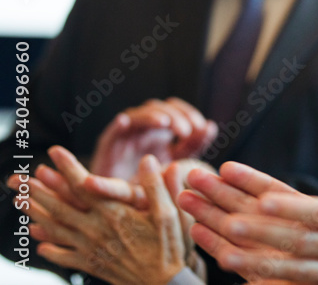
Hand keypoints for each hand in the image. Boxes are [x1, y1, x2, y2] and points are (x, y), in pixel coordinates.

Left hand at [16, 147, 186, 284]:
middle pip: (60, 207)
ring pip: (56, 229)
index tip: (55, 152)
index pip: (84, 186)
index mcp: (114, 213)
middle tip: (21, 178)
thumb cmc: (168, 247)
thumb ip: (156, 186)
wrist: (162, 284)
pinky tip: (39, 243)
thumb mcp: (169, 214)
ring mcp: (90, 248)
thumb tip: (147, 160)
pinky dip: (48, 247)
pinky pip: (63, 255)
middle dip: (39, 191)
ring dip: (35, 214)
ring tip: (21, 202)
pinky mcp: (91, 264)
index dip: (67, 167)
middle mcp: (96, 230)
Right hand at [91, 97, 217, 179]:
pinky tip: (124, 122)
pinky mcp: (107, 148)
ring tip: (167, 124)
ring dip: (153, 116)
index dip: (189, 114)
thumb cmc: (149, 187)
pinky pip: (111, 131)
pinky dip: (118, 124)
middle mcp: (143, 131)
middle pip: (160, 109)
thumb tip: (211, 126)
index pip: (176, 111)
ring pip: (139, 115)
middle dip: (175, 115)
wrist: (120, 208)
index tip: (202, 128)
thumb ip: (193, 147)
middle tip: (188, 130)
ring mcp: (126, 137)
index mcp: (161, 132)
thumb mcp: (176, 165)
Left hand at [182, 115, 317, 282]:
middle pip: (290, 238)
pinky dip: (265, 284)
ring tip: (212, 243)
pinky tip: (236, 278)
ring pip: (284, 267)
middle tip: (214, 209)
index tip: (257, 192)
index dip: (288, 205)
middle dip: (249, 224)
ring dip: (246, 257)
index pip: (316, 210)